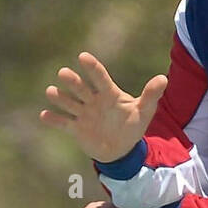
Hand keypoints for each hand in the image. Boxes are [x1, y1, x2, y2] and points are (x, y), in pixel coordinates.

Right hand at [40, 52, 167, 163]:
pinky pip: (64, 123)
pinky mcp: (77, 129)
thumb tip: (163, 78)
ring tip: (51, 92)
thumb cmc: (132, 126)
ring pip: (70, 104)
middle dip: (72, 82)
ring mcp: (84, 114)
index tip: (83, 57)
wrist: (121, 150)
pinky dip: (54, 120)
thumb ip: (151, 95)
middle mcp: (93, 101)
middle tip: (63, 73)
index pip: (100, 78)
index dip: (92, 68)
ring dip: (60, 98)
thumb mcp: (144, 112)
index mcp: (109, 94)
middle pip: (81, 89)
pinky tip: (44, 116)